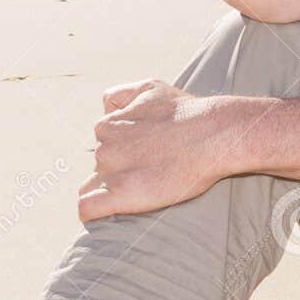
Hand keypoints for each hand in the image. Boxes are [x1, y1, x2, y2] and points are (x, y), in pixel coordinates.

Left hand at [78, 79, 249, 222]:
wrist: (213, 135)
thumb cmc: (186, 113)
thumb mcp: (148, 88)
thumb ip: (120, 95)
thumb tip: (107, 110)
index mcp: (107, 125)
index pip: (101, 145)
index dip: (121, 153)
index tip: (143, 157)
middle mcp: (103, 147)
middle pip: (98, 167)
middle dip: (118, 171)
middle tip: (149, 171)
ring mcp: (110, 171)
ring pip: (91, 188)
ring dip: (112, 190)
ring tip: (143, 188)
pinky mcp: (120, 195)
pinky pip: (87, 209)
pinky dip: (93, 212)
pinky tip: (111, 210)